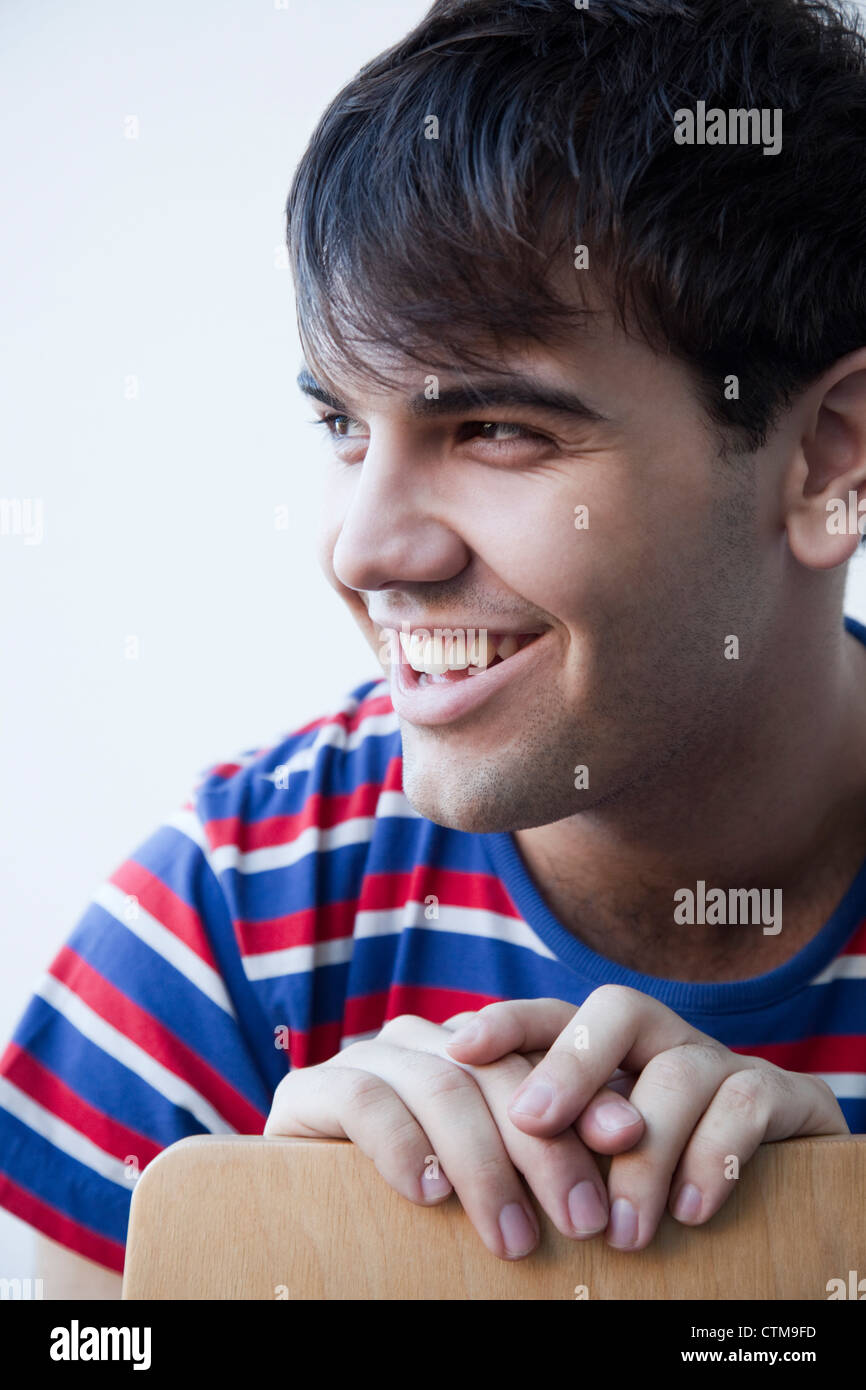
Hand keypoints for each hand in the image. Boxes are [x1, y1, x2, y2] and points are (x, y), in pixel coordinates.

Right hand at [264, 1011, 644, 1259]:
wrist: (308, 1222)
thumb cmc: (426, 1209)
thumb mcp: (495, 1176)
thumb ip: (547, 1146)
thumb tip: (630, 1138)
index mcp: (471, 1050)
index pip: (537, 1052)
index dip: (585, 1091)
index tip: (627, 1139)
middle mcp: (421, 1042)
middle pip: (497, 1074)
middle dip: (546, 1147)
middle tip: (581, 1220)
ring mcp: (364, 1058)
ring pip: (441, 1086)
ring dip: (484, 1166)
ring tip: (514, 1238)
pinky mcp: (310, 1089)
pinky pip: (365, 1101)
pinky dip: (403, 1148)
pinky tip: (428, 1195)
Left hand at [445, 986, 848, 1250]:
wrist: (790, 1183)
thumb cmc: (665, 1176)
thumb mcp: (599, 1158)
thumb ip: (551, 1146)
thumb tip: (462, 1162)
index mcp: (614, 1048)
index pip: (556, 1013)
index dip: (509, 1023)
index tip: (458, 1050)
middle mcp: (665, 1039)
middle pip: (618, 1010)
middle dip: (572, 1064)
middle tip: (533, 1125)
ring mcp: (724, 1062)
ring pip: (680, 1071)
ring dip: (644, 1155)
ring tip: (622, 1232)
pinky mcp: (782, 1096)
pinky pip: (746, 1104)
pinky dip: (713, 1158)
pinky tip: (689, 1211)